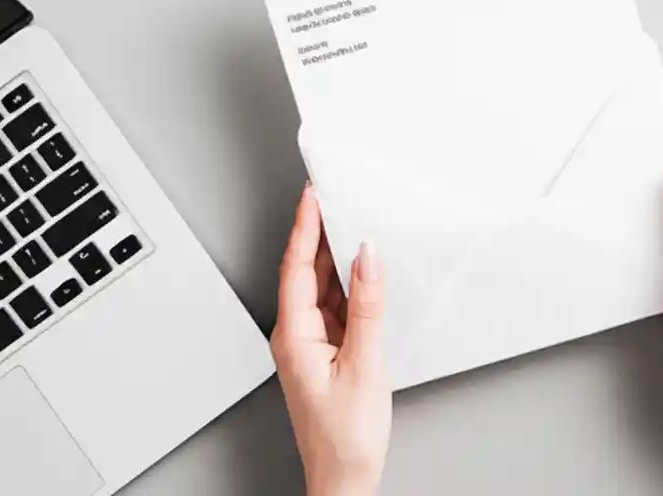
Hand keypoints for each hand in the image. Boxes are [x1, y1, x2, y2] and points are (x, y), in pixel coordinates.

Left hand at [271, 184, 390, 495]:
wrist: (345, 479)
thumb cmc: (346, 437)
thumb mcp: (365, 364)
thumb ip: (368, 306)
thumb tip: (367, 257)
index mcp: (294, 335)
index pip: (296, 267)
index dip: (305, 227)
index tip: (312, 195)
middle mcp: (295, 336)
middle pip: (305, 272)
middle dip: (319, 234)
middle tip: (334, 198)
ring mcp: (310, 344)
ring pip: (321, 289)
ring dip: (335, 259)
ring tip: (352, 225)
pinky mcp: (325, 353)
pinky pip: (334, 307)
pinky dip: (348, 286)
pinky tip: (363, 274)